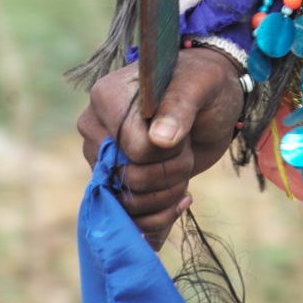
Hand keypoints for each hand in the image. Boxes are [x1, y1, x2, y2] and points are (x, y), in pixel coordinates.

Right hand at [76, 49, 242, 248]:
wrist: (208, 101)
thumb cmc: (204, 84)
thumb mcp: (201, 85)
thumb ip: (180, 106)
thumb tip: (160, 139)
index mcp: (106, 98)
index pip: (135, 149)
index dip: (169, 152)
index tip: (183, 134)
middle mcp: (94, 130)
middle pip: (130, 179)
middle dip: (171, 173)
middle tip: (186, 152)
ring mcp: (100, 159)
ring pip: (128, 204)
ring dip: (168, 194)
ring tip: (184, 169)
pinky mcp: (112, 183)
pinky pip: (128, 218)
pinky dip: (160, 216)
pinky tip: (183, 197)